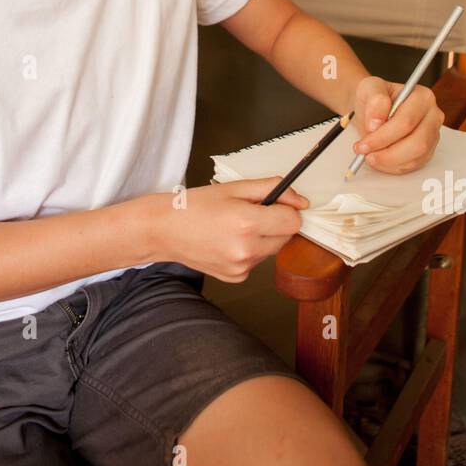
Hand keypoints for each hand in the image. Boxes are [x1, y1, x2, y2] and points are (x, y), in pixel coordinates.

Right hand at [152, 178, 308, 282]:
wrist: (164, 230)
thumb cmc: (195, 205)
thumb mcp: (234, 188)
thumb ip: (271, 189)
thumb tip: (301, 202)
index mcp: (247, 223)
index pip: (293, 221)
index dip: (287, 209)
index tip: (275, 204)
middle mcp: (247, 250)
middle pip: (286, 237)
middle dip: (275, 223)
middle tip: (248, 213)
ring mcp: (242, 267)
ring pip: (272, 250)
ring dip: (262, 238)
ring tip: (234, 227)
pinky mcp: (236, 277)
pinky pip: (257, 261)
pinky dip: (250, 251)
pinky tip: (227, 241)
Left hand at [349, 75, 443, 175]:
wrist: (374, 109)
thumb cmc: (374, 97)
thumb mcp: (369, 89)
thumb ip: (374, 100)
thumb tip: (376, 122)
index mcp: (423, 97)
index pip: (406, 122)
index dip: (383, 136)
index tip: (363, 143)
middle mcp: (433, 117)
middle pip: (416, 143)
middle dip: (387, 153)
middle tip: (365, 154)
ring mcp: (432, 136)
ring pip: (415, 158)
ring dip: (389, 161)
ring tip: (369, 156)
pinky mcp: (427, 152)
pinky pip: (412, 165)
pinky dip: (392, 166)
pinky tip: (379, 159)